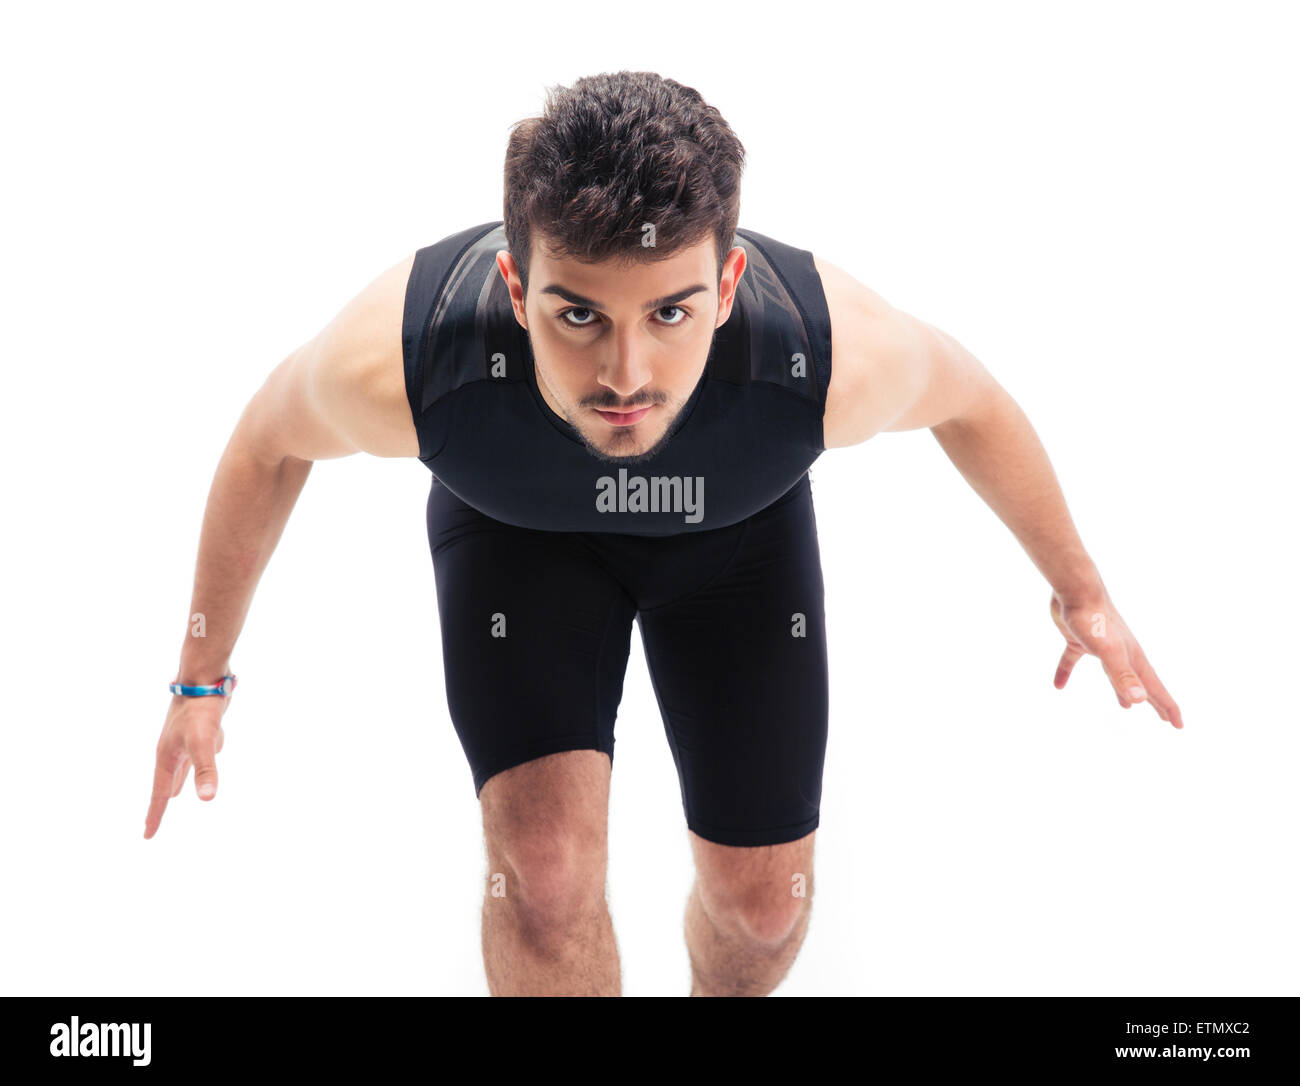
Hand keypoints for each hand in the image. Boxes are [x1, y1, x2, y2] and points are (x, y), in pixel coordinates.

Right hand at [143, 680, 234, 838]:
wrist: (204, 677)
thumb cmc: (200, 710)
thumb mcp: (204, 742)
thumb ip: (205, 770)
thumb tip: (207, 800)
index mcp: (167, 758)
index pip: (160, 795)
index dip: (155, 816)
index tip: (147, 836)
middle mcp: (172, 750)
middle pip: (165, 784)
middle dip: (160, 802)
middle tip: (153, 819)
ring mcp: (184, 739)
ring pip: (180, 767)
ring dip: (176, 781)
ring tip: (173, 794)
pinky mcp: (199, 728)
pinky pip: (200, 748)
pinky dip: (203, 755)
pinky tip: (211, 750)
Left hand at [1049, 586, 1182, 728]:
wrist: (1075, 589)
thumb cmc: (1093, 619)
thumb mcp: (1108, 652)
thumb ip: (1122, 675)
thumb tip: (1138, 700)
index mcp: (1132, 658)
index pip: (1154, 688)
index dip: (1167, 708)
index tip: (1178, 725)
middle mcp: (1121, 653)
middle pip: (1140, 682)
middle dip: (1153, 701)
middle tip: (1165, 719)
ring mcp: (1100, 646)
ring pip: (1113, 674)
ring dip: (1120, 690)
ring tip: (1126, 706)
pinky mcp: (1078, 640)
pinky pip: (1073, 661)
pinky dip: (1066, 672)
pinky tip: (1058, 685)